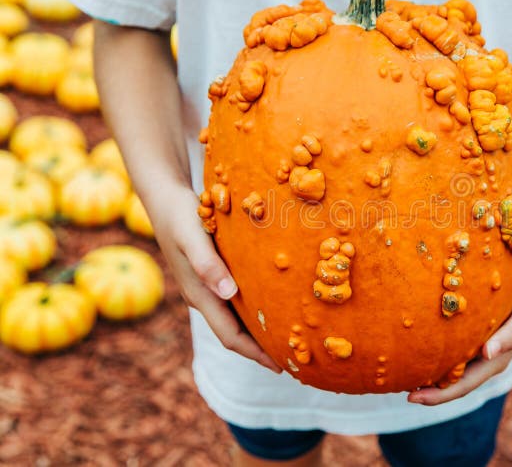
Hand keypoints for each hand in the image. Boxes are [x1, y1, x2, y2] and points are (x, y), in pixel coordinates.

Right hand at [149, 182, 281, 372]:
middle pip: (235, 333)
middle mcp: (204, 296)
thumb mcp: (193, 236)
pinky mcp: (213, 273)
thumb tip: (229, 293)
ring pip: (237, 317)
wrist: (163, 198)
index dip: (255, 354)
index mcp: (200, 295)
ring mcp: (207, 286)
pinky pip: (237, 299)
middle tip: (295, 358)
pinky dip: (256, 307)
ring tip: (290, 336)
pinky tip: (275, 302)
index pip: (230, 336)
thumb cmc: (180, 215)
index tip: (281, 366)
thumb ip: (208, 264)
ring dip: (260, 330)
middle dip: (261, 349)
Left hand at [407, 266, 511, 405]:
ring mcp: (478, 344)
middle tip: (401, 391)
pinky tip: (413, 343)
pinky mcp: (472, 328)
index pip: (464, 385)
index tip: (413, 398)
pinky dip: (432, 348)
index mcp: (497, 359)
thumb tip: (488, 353)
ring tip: (400, 372)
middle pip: (453, 381)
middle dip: (428, 389)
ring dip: (427, 371)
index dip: (439, 395)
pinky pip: (450, 344)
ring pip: (449, 364)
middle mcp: (485, 356)